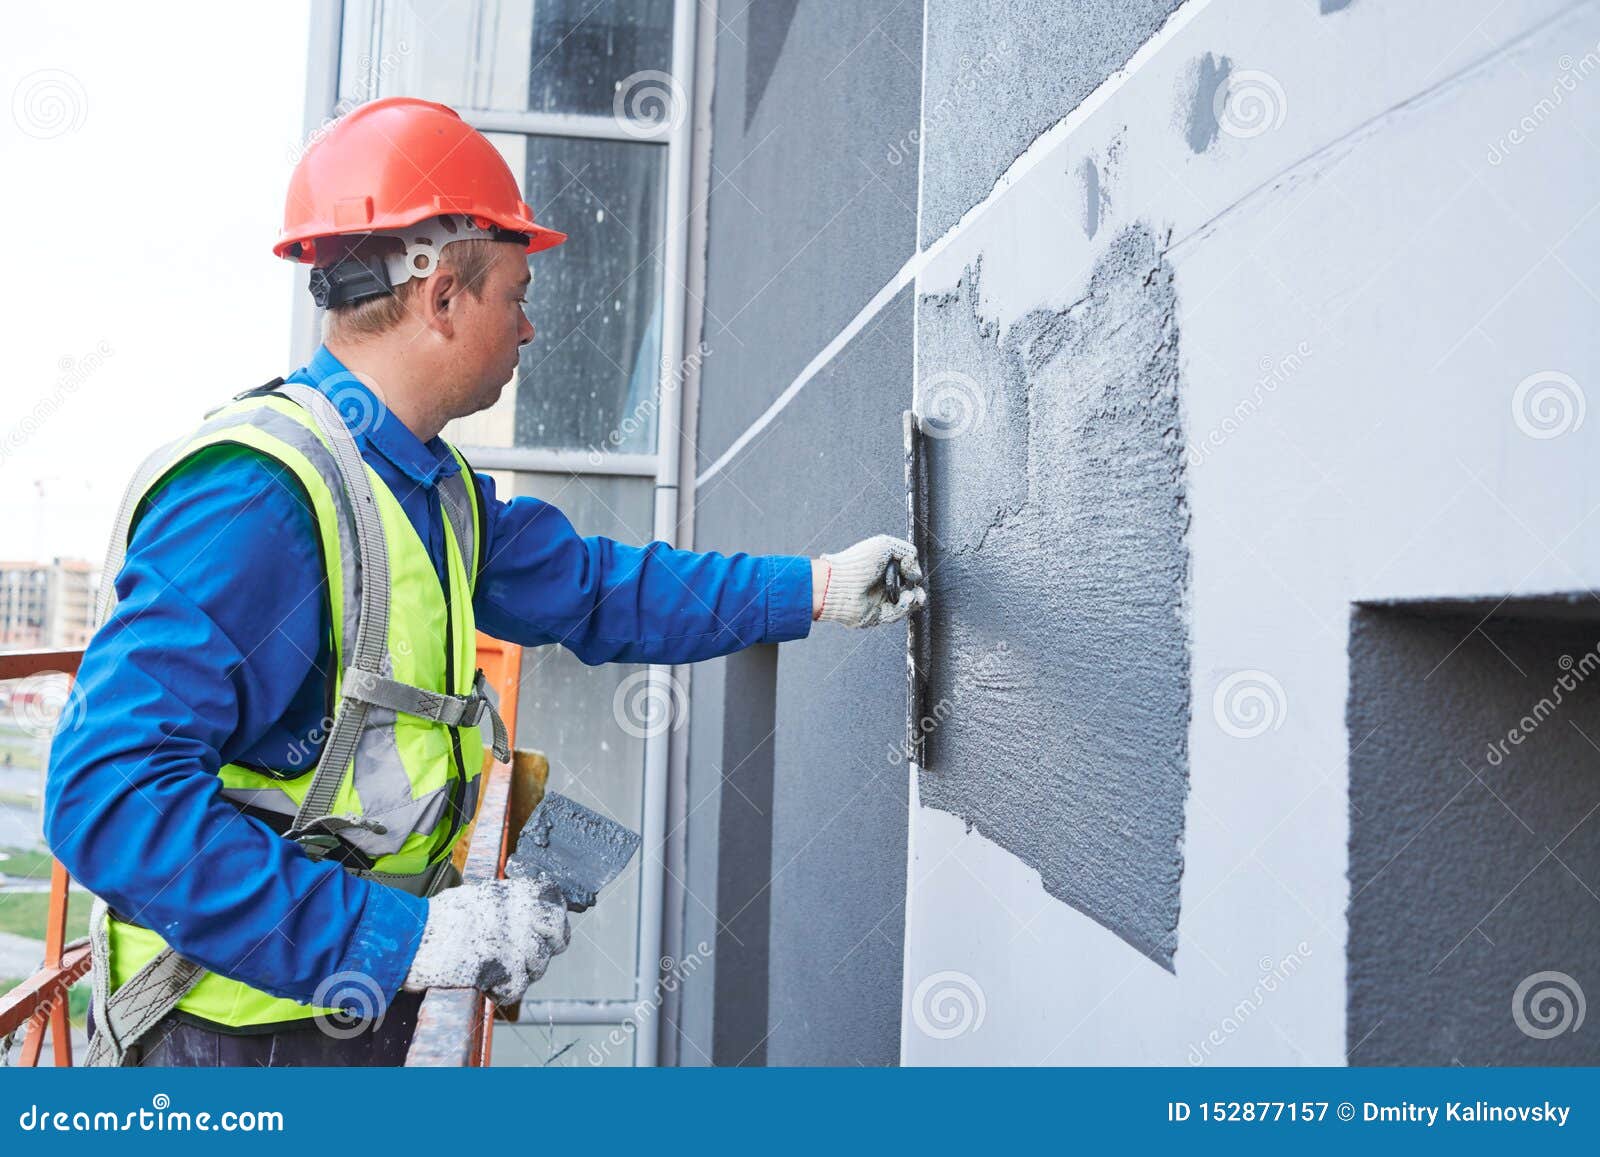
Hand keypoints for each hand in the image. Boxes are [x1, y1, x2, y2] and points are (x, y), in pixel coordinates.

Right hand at [401, 875, 569, 1004]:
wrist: (411, 939)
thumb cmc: (437, 920)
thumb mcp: (476, 897)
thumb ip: (506, 905)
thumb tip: (527, 916)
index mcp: (512, 893)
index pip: (554, 901)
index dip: (556, 919)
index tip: (551, 930)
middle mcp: (517, 914)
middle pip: (555, 935)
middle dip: (547, 949)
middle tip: (529, 956)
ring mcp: (512, 942)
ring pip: (538, 964)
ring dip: (523, 971)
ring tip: (499, 969)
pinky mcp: (500, 969)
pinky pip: (518, 987)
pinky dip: (504, 990)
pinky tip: (488, 984)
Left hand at [815, 534, 925, 627]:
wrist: (839, 584)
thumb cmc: (858, 562)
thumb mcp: (885, 545)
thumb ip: (907, 552)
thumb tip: (915, 572)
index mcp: (882, 568)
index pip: (904, 574)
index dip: (912, 574)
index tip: (913, 573)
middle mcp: (880, 585)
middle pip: (908, 591)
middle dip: (917, 592)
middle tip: (918, 590)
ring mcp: (878, 601)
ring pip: (904, 605)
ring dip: (913, 601)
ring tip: (912, 596)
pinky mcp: (876, 616)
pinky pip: (896, 615)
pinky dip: (903, 608)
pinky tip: (906, 600)